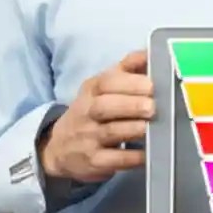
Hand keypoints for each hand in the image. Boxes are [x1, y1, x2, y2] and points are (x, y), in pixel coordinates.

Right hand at [38, 49, 153, 182]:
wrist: (59, 147)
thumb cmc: (92, 111)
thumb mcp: (102, 86)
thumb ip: (127, 68)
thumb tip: (152, 51)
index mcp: (92, 90)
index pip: (106, 82)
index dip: (129, 83)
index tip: (151, 85)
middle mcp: (87, 112)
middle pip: (105, 106)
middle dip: (131, 105)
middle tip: (153, 106)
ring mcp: (88, 138)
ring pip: (110, 132)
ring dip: (134, 129)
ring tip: (153, 126)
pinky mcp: (94, 162)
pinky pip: (114, 160)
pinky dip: (133, 157)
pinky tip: (149, 153)